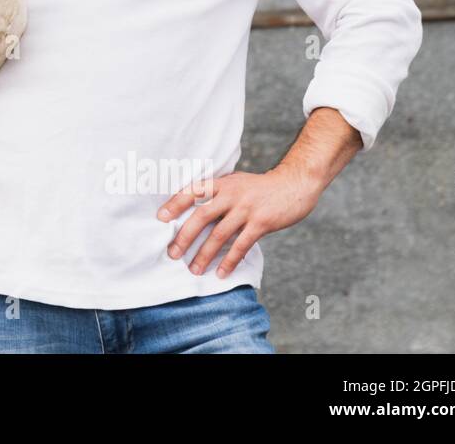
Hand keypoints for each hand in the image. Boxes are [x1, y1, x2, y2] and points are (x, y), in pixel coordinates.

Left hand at [157, 162, 321, 276]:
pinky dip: (229, 261)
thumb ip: (216, 192)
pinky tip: (220, 273)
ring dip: (204, 254)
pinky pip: (241, 245)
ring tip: (193, 269)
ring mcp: (246, 209)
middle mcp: (231, 195)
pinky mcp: (261, 223)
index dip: (175, 203)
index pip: (193, 191)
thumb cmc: (259, 187)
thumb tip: (191, 207)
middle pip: (201, 216)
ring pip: (219, 235)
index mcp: (222, 183)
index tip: (160, 218)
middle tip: (172, 253)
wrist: (294, 184)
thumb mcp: (235, 182)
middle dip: (185, 236)